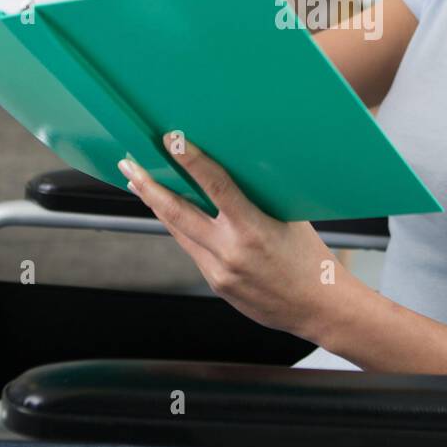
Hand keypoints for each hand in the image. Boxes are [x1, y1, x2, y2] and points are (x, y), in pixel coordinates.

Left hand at [117, 132, 348, 340]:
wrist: (317, 305)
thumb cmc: (310, 258)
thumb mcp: (289, 218)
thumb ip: (256, 199)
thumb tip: (230, 173)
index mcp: (253, 228)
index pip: (215, 185)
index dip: (190, 160)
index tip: (170, 141)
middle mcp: (231, 250)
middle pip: (177, 213)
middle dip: (148, 187)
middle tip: (129, 165)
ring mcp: (219, 271)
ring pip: (179, 232)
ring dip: (158, 207)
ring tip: (141, 185)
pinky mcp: (216, 284)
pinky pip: (193, 250)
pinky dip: (183, 230)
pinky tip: (175, 217)